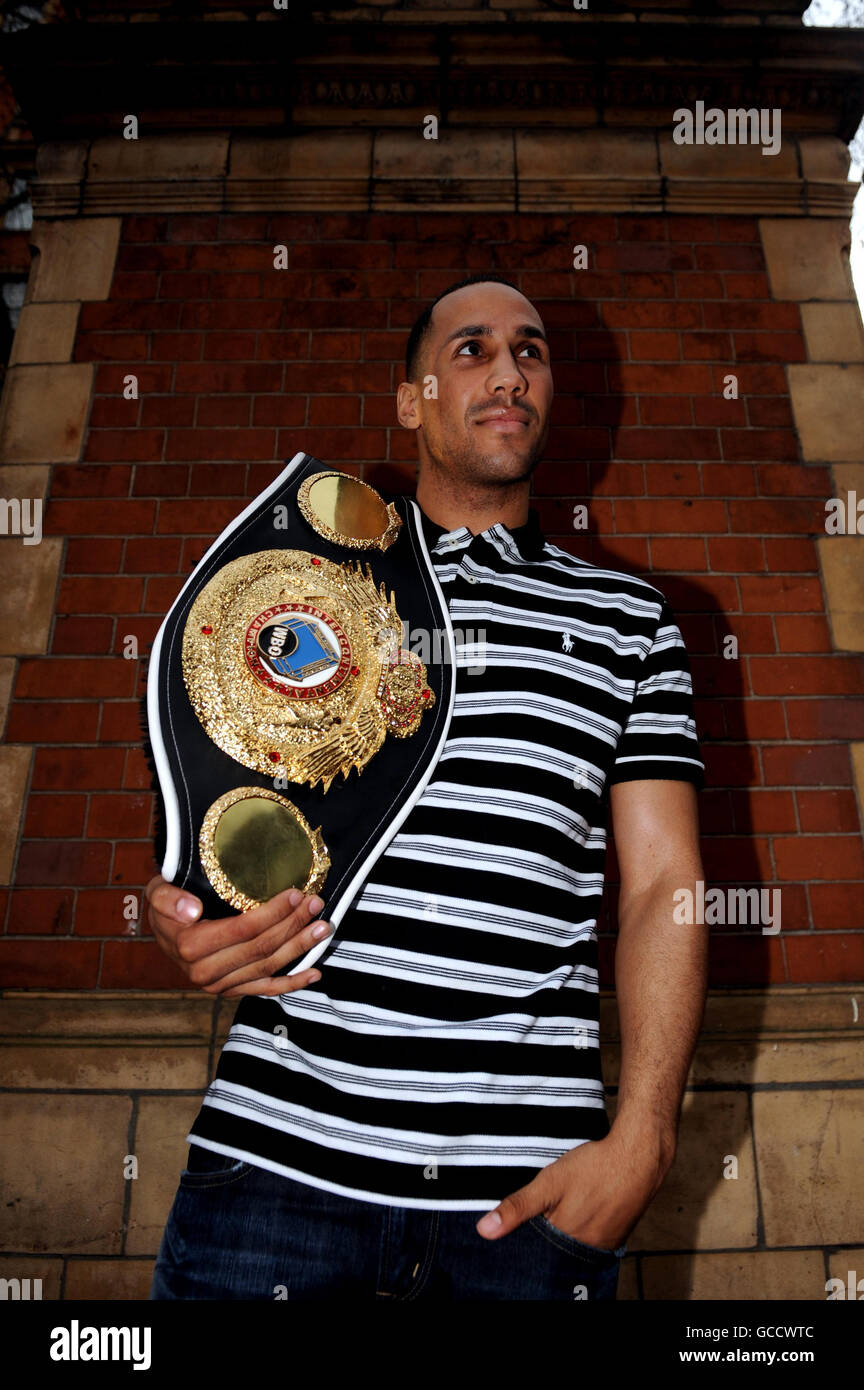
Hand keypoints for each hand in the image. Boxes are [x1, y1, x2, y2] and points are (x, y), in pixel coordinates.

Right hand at [143, 874, 331, 997]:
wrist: (162, 933)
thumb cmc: (167, 905)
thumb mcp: (158, 892)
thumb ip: (168, 899)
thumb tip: (191, 910)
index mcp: (192, 946)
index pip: (243, 929)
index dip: (273, 913)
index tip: (296, 893)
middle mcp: (206, 972)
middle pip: (261, 948)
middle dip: (293, 925)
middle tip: (317, 904)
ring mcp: (221, 985)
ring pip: (268, 967)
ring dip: (299, 948)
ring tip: (323, 928)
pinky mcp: (232, 991)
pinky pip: (266, 989)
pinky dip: (293, 983)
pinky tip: (315, 972)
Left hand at [475, 1126, 671, 1248]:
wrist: (640, 1156)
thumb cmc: (595, 1167)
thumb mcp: (549, 1182)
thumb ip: (517, 1207)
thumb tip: (485, 1231)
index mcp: (566, 1240)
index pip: (536, 1252)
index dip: (525, 1239)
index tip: (522, 1225)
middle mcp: (586, 1248)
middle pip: (556, 1251)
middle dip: (545, 1237)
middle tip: (546, 1210)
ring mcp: (604, 1243)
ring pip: (574, 1246)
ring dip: (564, 1233)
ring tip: (562, 1210)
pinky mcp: (617, 1235)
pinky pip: (593, 1240)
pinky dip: (583, 1230)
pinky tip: (581, 1211)